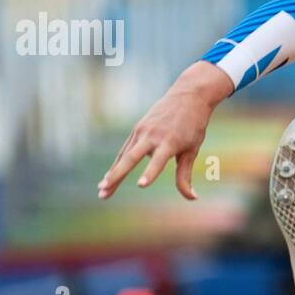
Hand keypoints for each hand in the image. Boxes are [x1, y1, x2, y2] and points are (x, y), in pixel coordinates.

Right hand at [96, 61, 231, 200]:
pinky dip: (118, 163)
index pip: (158, 160)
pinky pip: (126, 149)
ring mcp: (142, 131)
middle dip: (117, 175)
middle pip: (131, 157)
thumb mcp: (192, 150)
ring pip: (124, 155)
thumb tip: (192, 198)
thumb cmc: (193, 126)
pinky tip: (109, 177)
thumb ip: (185, 175)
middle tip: (103, 191)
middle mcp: (153, 135)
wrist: (188, 96)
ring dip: (112, 173)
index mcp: (170, 141)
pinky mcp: (137, 129)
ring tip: (102, 190)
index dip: (150, 172)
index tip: (141, 185)